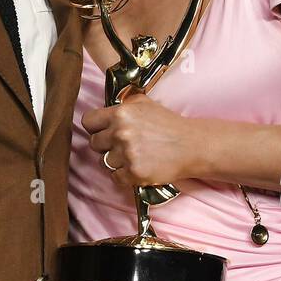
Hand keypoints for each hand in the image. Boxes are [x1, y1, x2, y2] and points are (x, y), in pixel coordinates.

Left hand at [81, 92, 204, 187]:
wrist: (192, 146)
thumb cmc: (168, 123)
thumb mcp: (145, 103)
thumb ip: (123, 104)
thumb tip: (106, 108)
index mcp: (120, 113)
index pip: (88, 122)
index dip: (95, 127)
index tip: (103, 131)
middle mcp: (121, 133)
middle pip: (94, 143)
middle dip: (106, 145)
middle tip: (123, 145)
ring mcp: (127, 154)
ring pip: (104, 162)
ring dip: (116, 161)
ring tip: (133, 156)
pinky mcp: (134, 173)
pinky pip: (115, 177)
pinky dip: (124, 176)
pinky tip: (137, 167)